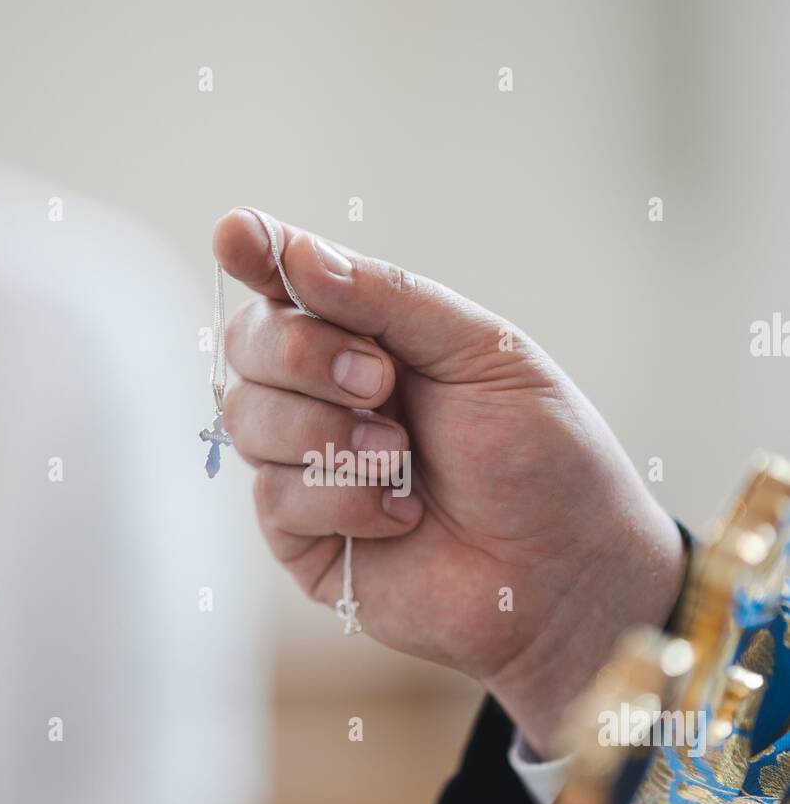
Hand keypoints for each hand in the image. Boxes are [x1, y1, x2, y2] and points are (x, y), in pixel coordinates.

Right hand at [215, 209, 685, 755]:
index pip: (288, 284)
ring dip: (326, 432)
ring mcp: (309, 466)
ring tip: (403, 456)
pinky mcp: (305, 538)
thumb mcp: (482, 352)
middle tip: (379, 379)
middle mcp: (327, 396)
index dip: (256, 254)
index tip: (236, 236)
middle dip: (302, 353)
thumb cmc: (542, 455)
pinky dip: (344, 499)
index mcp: (370, 338)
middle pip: (248, 344)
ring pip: (246, 418)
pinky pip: (275, 497)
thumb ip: (390, 299)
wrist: (568, 567)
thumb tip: (296, 253)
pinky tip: (404, 515)